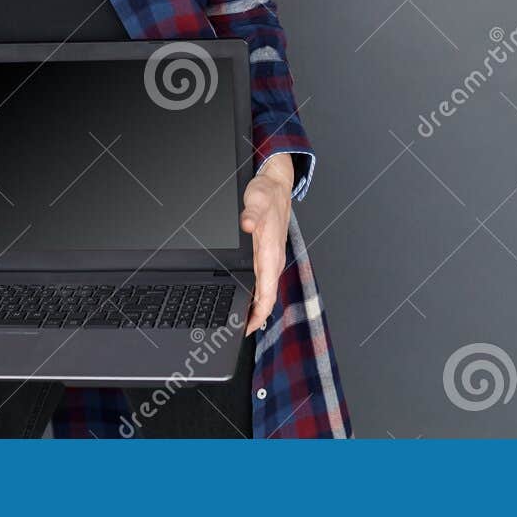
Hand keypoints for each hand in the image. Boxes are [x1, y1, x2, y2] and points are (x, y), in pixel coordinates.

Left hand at [239, 154, 293, 335]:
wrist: (277, 185)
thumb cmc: (268, 194)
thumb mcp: (256, 200)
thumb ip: (252, 214)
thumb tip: (248, 223)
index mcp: (271, 252)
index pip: (268, 292)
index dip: (258, 314)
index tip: (247, 328)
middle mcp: (273, 259)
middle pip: (266, 297)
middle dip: (254, 316)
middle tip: (238, 331)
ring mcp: (270, 259)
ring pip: (265, 291)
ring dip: (255, 307)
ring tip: (241, 321)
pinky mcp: (266, 255)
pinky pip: (263, 281)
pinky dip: (256, 294)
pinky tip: (247, 299)